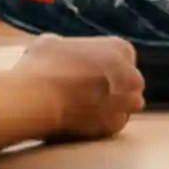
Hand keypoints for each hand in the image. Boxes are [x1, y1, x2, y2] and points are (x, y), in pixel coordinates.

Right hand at [14, 34, 145, 140]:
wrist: (37, 97)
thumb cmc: (42, 65)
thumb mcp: (52, 43)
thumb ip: (66, 47)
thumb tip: (58, 50)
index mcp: (120, 49)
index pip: (123, 57)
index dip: (109, 66)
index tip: (94, 72)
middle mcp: (130, 75)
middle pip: (130, 82)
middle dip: (118, 87)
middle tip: (94, 92)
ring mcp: (126, 102)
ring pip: (128, 105)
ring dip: (115, 106)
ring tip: (91, 109)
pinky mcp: (114, 125)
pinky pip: (114, 125)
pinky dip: (102, 125)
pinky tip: (84, 122)